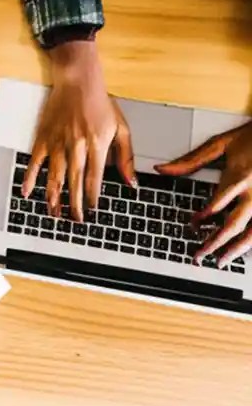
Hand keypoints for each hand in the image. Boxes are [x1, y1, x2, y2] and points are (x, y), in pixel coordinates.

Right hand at [21, 41, 135, 221]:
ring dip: (54, 196)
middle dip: (74, 203)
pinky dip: (30, 177)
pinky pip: (35, 161)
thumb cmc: (100, 103)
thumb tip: (131, 181)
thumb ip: (126, 157)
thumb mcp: (122, 128)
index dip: (93, 197)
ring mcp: (58, 142)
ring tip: (54, 213)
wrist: (78, 81)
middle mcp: (77, 146)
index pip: (95, 178)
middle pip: (74, 181)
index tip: (93, 211)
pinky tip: (28, 191)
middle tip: (75, 219)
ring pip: (55, 175)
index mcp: (98, 144)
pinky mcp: (44, 138)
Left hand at [156, 124, 251, 266]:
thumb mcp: (221, 143)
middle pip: (234, 224)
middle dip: (216, 243)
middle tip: (200, 255)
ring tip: (222, 261)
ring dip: (237, 249)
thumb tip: (161, 169)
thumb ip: (191, 160)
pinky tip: (244, 250)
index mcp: (239, 177)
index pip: (217, 205)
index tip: (193, 224)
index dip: (203, 218)